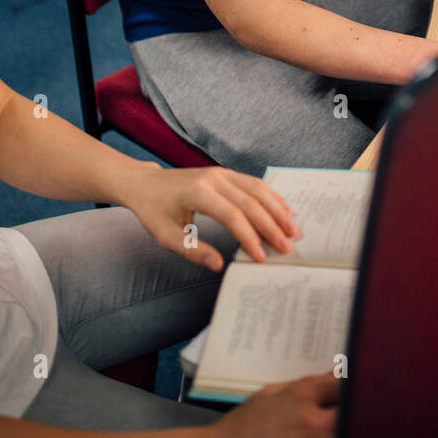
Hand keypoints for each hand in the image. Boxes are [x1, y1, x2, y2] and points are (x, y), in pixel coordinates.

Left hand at [121, 164, 300, 269]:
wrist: (145, 183)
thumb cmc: (154, 210)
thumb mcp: (166, 236)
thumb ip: (192, 250)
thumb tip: (218, 265)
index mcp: (199, 193)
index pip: (233, 216)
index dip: (250, 237)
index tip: (261, 258)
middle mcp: (214, 179)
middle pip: (251, 202)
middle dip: (271, 226)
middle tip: (287, 248)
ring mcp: (222, 173)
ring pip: (257, 189)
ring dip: (277, 209)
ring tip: (293, 230)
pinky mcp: (225, 173)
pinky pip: (254, 183)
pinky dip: (271, 197)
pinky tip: (283, 210)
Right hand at [199, 374, 339, 437]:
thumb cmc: (240, 430)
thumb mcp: (270, 395)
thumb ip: (308, 384)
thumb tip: (338, 373)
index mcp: (302, 398)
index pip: (344, 387)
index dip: (349, 391)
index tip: (349, 395)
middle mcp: (314, 427)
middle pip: (353, 418)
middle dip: (350, 417)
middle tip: (345, 420)